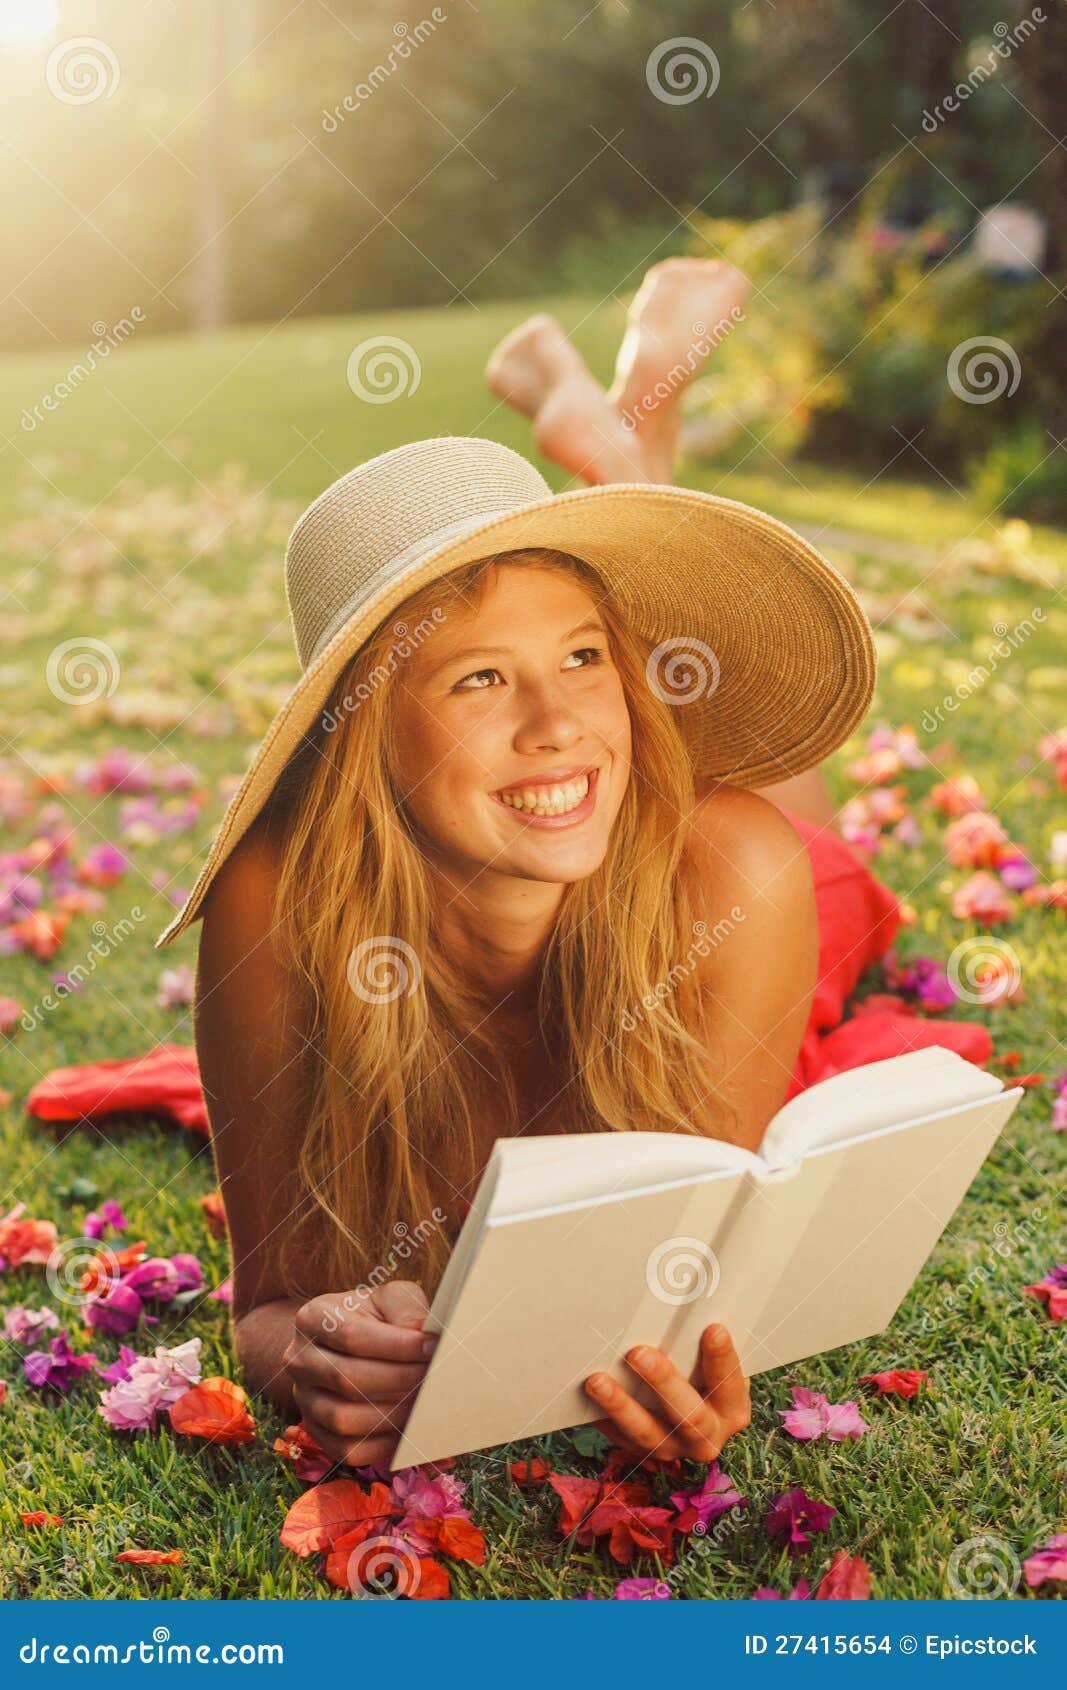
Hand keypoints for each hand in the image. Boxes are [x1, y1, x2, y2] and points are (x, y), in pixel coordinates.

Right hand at [283, 1280, 436, 1467]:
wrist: (351, 1343)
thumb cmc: (376, 1317)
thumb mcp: (390, 1298)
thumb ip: (406, 1308)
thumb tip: (423, 1334)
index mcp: (313, 1317)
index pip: (351, 1335)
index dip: (395, 1344)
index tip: (431, 1346)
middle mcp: (299, 1359)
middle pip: (345, 1379)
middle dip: (398, 1380)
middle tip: (432, 1377)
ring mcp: (303, 1398)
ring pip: (343, 1419)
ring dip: (392, 1415)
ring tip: (424, 1402)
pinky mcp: (316, 1431)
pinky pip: (347, 1450)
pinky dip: (382, 1445)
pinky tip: (408, 1428)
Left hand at [582, 1323, 749, 1462]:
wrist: (685, 1405)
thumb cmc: (700, 1367)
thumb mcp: (710, 1356)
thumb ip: (700, 1337)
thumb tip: (683, 1285)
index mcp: (732, 1409)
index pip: (730, 1385)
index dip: (722, 1358)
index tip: (713, 1328)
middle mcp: (706, 1436)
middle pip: (688, 1415)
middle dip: (663, 1382)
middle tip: (638, 1352)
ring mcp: (672, 1447)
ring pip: (646, 1432)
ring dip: (620, 1405)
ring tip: (596, 1380)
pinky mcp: (640, 1451)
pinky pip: (617, 1437)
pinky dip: (601, 1417)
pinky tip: (583, 1397)